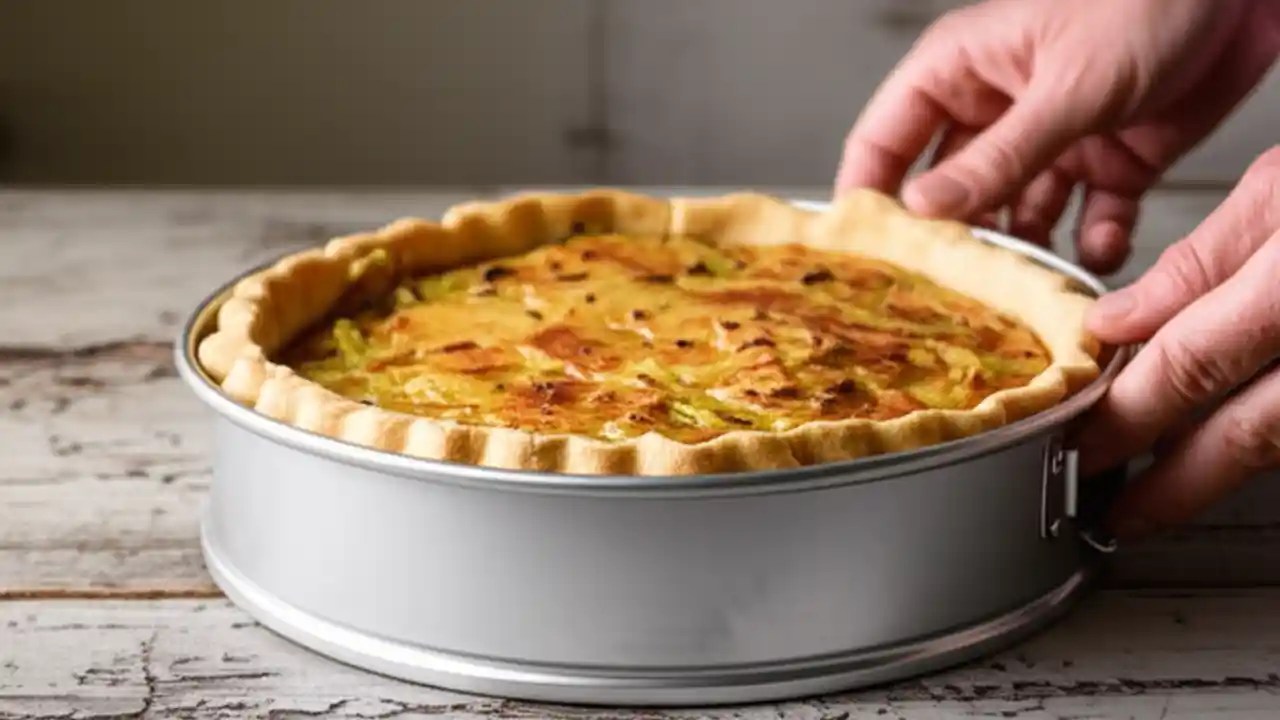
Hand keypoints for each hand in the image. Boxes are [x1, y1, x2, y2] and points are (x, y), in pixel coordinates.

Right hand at [835, 0, 1279, 274]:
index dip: (868, 198)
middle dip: (951, 241)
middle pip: (947, 191)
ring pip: (1014, 213)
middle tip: (946, 294)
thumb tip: (924, 210)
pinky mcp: (1108, 160)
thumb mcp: (1067, 88)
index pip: (884, 141)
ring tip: (1025, 289)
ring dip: (1023, 252)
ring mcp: (1051, 138)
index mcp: (961, 71)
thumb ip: (997, 157)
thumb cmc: (1151, 2)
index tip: (860, 257)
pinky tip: (1096, 256)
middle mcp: (998, 108)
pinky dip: (1092, 244)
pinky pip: (1086, 217)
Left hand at [1078, 148, 1279, 538]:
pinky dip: (1268, 441)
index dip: (1127, 411)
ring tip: (1165, 486)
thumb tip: (1119, 321)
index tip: (1082, 437)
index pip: (1193, 363)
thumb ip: (1200, 263)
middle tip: (1118, 505)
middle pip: (1252, 434)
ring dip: (1222, 467)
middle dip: (1172, 481)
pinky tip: (1227, 445)